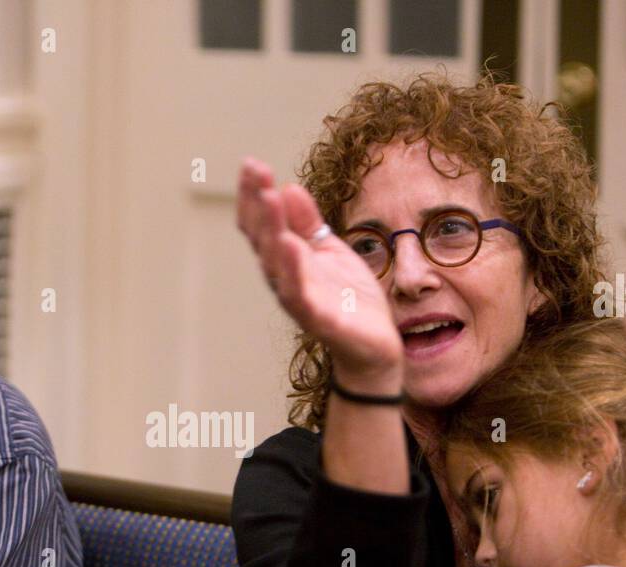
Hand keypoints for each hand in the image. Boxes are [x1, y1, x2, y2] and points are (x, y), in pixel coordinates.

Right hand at [237, 157, 400, 385]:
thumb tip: (289, 187)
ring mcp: (299, 299)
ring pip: (276, 265)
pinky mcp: (319, 321)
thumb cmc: (348, 298)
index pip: (261, 224)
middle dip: (259, 206)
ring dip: (271, 231)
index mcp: (285, 259)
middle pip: (264, 239)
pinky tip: (291, 247)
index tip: (251, 164)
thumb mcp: (330, 250)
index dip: (253, 195)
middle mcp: (284, 278)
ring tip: (269, 200)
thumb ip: (308, 223)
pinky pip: (300, 296)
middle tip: (256, 173)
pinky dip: (293, 272)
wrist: (374, 344)